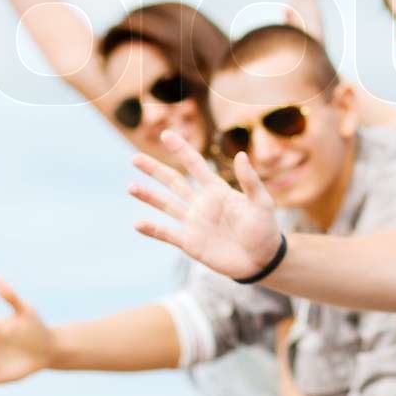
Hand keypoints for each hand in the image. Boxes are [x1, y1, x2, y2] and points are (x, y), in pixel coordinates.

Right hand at [129, 130, 284, 281]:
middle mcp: (202, 203)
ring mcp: (194, 222)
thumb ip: (250, 180)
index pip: (195, 165)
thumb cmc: (265, 229)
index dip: (181, 150)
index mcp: (217, 190)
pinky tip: (137, 223)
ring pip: (166, 205)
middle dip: (155, 170)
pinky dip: (152, 229)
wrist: (262, 260)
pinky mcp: (190, 242)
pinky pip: (167, 234)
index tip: (166, 134)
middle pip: (173, 181)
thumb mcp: (261, 202)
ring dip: (149, 196)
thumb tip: (241, 154)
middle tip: (135, 158)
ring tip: (131, 186)